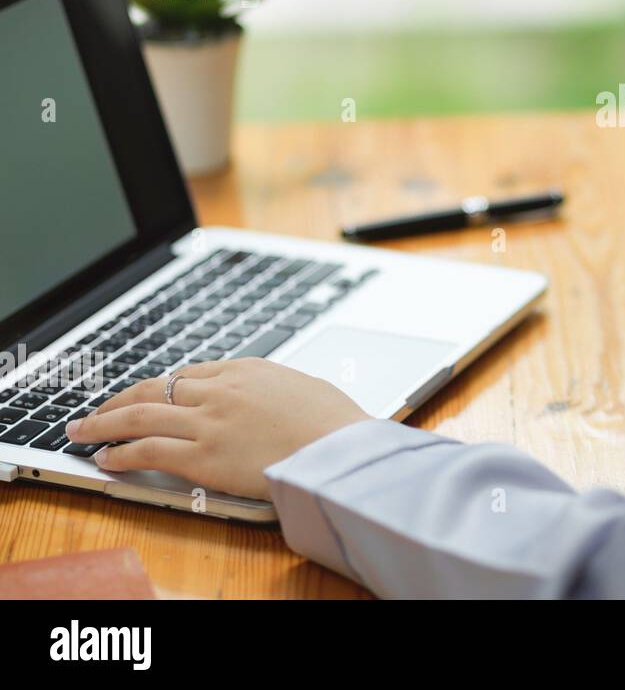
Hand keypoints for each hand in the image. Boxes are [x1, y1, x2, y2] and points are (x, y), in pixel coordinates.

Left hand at [64, 358, 371, 499]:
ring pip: (140, 416)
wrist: (340, 447)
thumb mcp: (303, 387)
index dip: (159, 388)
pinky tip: (106, 458)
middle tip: (95, 410)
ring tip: (81, 431)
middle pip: (153, 389)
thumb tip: (271, 396)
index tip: (145, 396)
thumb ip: (274, 389)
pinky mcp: (203, 457)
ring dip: (104, 424)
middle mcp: (220, 390)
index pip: (188, 374)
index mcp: (246, 369)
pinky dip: (122, 454)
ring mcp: (208, 422)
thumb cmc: (334, 422)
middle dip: (117, 400)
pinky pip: (149, 451)